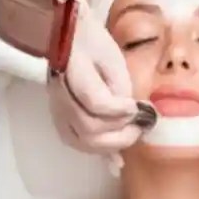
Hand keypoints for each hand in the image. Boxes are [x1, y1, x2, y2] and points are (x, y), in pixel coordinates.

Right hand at [48, 0, 145, 154]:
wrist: (67, 36)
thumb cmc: (93, 43)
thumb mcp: (112, 59)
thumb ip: (120, 89)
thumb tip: (131, 116)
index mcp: (73, 71)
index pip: (96, 102)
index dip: (121, 110)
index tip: (138, 107)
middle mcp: (60, 94)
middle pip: (89, 128)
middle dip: (121, 133)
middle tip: (141, 125)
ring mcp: (57, 108)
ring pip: (81, 141)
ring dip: (111, 145)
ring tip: (132, 135)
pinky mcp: (60, 118)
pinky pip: (76, 142)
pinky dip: (98, 153)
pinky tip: (115, 162)